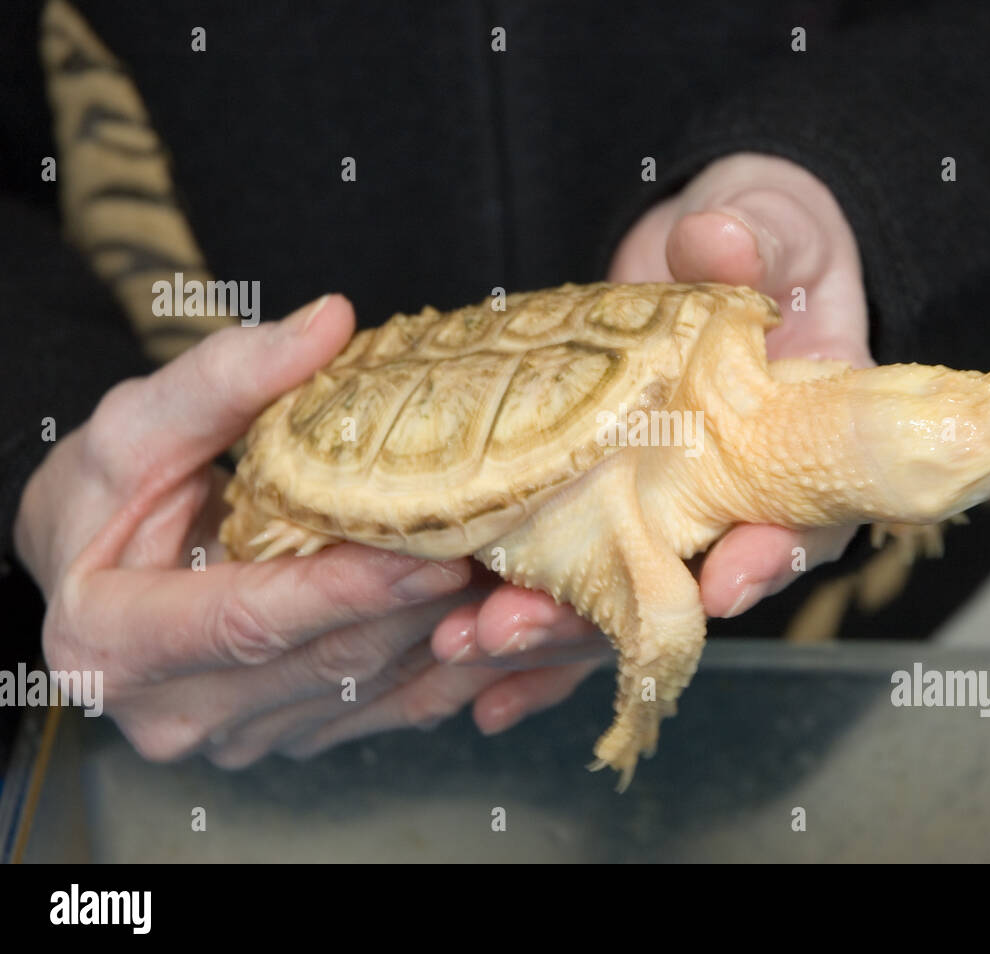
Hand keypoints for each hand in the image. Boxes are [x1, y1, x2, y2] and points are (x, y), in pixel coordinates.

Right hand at [14, 295, 523, 766]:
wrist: (91, 572)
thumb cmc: (103, 498)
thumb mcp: (136, 425)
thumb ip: (224, 378)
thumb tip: (328, 320)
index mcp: (114, 643)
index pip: (251, 619)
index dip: (348, 588)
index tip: (434, 550)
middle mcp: (176, 712)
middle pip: (329, 661)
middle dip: (425, 606)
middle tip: (509, 547)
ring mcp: (239, 736)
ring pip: (372, 689)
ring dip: (453, 636)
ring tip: (520, 574)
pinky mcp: (290, 736)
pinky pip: (388, 713)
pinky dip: (453, 669)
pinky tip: (503, 618)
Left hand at [436, 152, 870, 715]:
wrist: (706, 251)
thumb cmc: (764, 241)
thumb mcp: (773, 227)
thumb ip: (754, 238)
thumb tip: (720, 237)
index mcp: (800, 444)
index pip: (805, 518)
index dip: (770, 558)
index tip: (724, 586)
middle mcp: (730, 499)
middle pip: (686, 587)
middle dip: (611, 620)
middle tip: (534, 626)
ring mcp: (658, 511)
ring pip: (613, 599)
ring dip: (543, 632)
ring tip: (469, 640)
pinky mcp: (596, 507)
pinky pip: (563, 577)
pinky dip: (518, 624)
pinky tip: (462, 665)